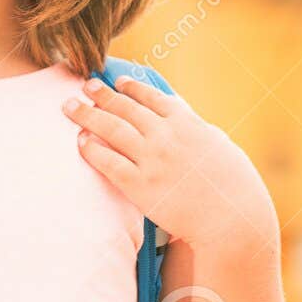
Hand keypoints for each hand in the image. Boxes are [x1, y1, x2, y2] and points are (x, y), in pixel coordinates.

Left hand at [63, 76, 278, 259]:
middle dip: (102, 94)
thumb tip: (177, 106)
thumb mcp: (218, 142)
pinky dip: (91, 149)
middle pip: (125, 107)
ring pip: (111, 129)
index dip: (130, 87)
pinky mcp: (140, 185)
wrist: (231, 219)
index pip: (151, 97)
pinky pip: (108, 161)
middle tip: (86, 85)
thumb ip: (194, 124)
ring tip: (69, 105)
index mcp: (186, 122)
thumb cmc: (233, 183)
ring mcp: (151, 159)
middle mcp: (165, 135)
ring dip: (87, 114)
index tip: (117, 81)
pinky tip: (80, 141)